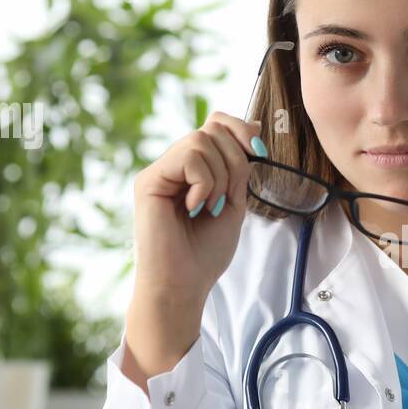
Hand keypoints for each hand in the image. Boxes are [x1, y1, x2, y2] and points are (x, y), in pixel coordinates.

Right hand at [131, 111, 260, 305]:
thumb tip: (255, 124)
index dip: (239, 129)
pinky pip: (188, 157)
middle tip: (227, 199)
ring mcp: (159, 171)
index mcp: (193, 169)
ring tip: (210, 207)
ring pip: (200, 140)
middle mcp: (173, 165)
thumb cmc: (206, 252)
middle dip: (234, 162)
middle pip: (212, 129)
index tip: (259, 152)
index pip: (215, 124)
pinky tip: (194, 207)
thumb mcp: (235, 201)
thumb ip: (240, 166)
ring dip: (220, 177)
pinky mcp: (148, 180)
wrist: (183, 284)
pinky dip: (203, 183)